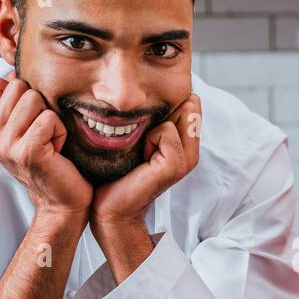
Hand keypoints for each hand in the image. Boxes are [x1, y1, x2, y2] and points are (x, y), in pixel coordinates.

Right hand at [0, 73, 90, 219]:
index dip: (22, 91)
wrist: (62, 202)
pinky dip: (60, 132)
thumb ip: (15, 104)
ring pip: (34, 99)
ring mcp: (6, 144)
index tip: (33, 118)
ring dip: (52, 120)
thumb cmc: (52, 163)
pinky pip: (49, 118)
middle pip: (19, 86)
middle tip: (45, 135)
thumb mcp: (26, 131)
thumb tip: (14, 71)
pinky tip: (57, 151)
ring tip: (51, 143)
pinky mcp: (27, 151)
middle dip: (41, 106)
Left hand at [90, 93, 201, 229]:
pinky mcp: (175, 166)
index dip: (166, 105)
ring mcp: (185, 160)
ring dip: (155, 126)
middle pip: (188, 106)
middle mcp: (189, 151)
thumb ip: (155, 116)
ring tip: (142, 149)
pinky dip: (151, 138)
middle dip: (163, 113)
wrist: (109, 205)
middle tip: (144, 141)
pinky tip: (142, 156)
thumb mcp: (137, 135)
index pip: (190, 103)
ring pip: (180, 116)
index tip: (147, 130)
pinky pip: (167, 131)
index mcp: (183, 142)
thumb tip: (164, 92)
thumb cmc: (116, 170)